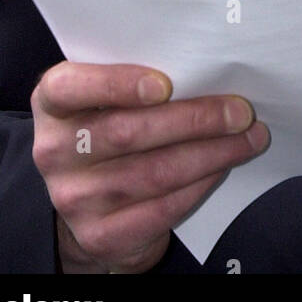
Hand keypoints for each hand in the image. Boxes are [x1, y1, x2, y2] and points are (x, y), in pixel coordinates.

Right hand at [31, 62, 269, 273]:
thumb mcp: (106, 97)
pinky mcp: (98, 235)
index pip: (70, 88)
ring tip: (248, 138)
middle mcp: (54, 151)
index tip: (164, 84)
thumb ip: (136, 79)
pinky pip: (159, 209)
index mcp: (53, 104)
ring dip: (211, 154)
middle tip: (241, 111)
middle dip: (195, 119)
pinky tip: (221, 169)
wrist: (89, 202)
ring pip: (153, 172)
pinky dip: (198, 186)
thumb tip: (207, 66)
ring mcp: (73, 198)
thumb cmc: (109, 127)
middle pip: (128, 132)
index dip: (116, 84)